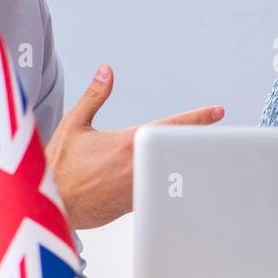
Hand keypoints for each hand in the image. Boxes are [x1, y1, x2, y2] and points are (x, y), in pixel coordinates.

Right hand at [46, 63, 223, 229]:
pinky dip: (171, 184)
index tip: (217, 112)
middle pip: (181, 152)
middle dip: (204, 144)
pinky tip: (182, 183)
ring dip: (192, 166)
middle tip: (229, 138)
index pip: (171, 127)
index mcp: (127, 144)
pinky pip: (159, 192)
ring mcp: (139, 189)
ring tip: (212, 159)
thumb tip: (106, 71)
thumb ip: (95, 96)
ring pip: (174, 175)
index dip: (198, 118)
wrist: (48, 206)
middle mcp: (138, 167)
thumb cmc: (57, 167)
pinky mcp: (135, 206)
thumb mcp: (74, 125)